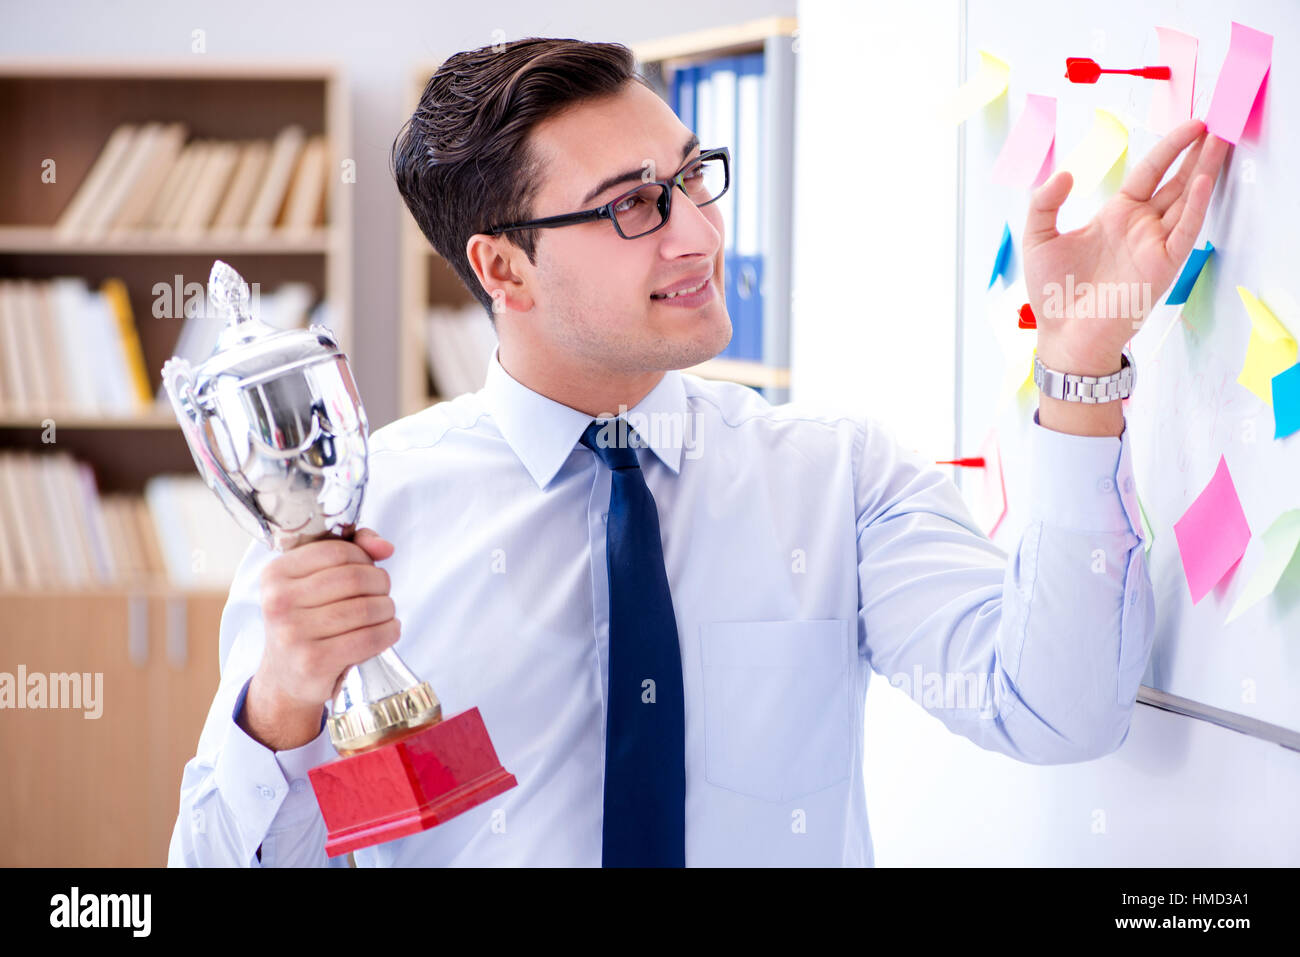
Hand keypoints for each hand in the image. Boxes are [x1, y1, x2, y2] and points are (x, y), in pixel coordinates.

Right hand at [240, 527, 400, 750]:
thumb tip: (385, 547)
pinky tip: (388, 631)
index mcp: (275, 574)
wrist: (286, 678)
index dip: (364, 558)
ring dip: (387, 609)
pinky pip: (368, 638)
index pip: (338, 551)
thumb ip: (352, 551)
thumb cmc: (307, 621)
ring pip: (366, 608)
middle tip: (382, 594)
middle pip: (355, 578)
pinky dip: (389, 632)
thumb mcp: (317, 580)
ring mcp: (293, 634)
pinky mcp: (313, 662)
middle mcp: (278, 602)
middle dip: (381, 584)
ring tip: (385, 614)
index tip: (368, 571)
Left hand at [1023, 118, 1228, 374]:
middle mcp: (1140, 227)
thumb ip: (1045, 203)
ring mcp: (1153, 245)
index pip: (1150, 172)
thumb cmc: (1052, 292)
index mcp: (1117, 216)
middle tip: (1218, 123)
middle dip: (1198, 153)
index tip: (1192, 124)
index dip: (1170, 148)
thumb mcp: (1038, 237)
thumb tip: (1067, 173)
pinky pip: (1184, 232)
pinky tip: (1202, 182)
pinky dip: (1195, 207)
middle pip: (1176, 181)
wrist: (1061, 334)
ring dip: (1205, 171)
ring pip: (1187, 201)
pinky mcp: (1161, 266)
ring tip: (1221, 142)